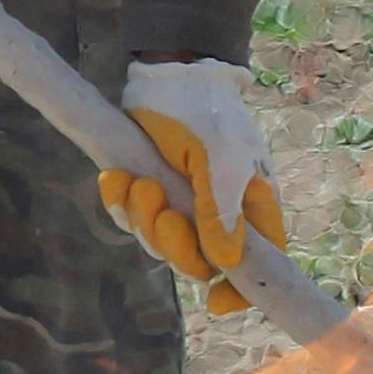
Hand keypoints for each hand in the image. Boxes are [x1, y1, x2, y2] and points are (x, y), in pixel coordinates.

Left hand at [102, 56, 286, 309]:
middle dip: (173, 241)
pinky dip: (120, 202)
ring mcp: (180, 202)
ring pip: (159, 241)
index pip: (259, 262)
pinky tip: (113, 178)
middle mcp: (217, 211)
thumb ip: (221, 211)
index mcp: (250, 205)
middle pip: (198, 260)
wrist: (165, 71)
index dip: (241, 290)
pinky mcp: (147, 189)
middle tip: (158, 206)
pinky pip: (130, 218)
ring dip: (142, 217)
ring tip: (136, 181)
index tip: (216, 302)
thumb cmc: (205, 110)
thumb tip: (228, 263)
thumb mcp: (220, 157)